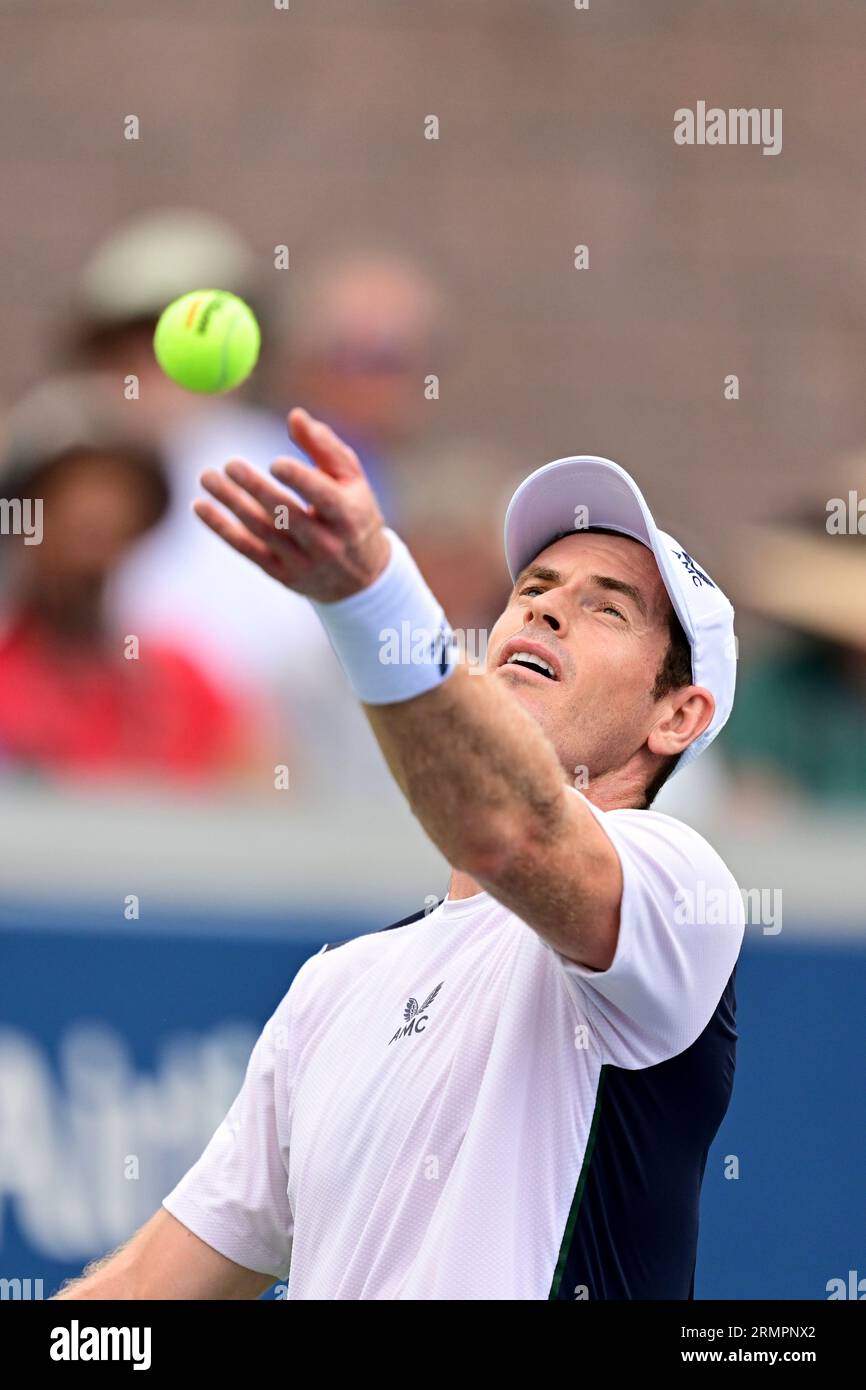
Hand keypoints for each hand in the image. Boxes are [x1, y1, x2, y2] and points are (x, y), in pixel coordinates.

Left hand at [193, 407, 390, 602]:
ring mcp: (302, 562)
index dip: (299, 480)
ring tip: (207, 477)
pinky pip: (246, 548)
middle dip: (256, 489)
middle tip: (230, 464)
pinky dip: (221, 527)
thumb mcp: (351, 479)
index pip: (323, 497)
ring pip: (260, 530)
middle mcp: (326, 543)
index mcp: (348, 515)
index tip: (276, 463)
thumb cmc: (353, 512)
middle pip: (285, 514)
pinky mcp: (281, 574)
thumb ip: (324, 446)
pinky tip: (200, 506)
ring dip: (230, 503)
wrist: (361, 577)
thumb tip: (294, 415)